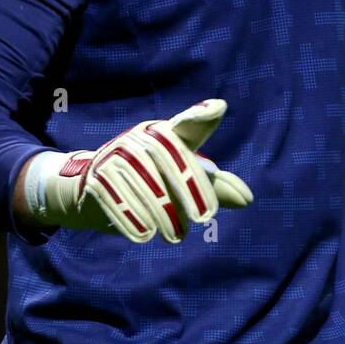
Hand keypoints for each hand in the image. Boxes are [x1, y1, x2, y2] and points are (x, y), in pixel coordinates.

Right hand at [22, 98, 251, 242]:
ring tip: (174, 234)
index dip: (201, 116)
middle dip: (188, 190)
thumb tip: (248, 199)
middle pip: (169, 160)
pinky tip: (145, 235)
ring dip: (161, 213)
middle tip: (204, 218)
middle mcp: (140, 139)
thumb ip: (214, 187)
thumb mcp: (183, 181)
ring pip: (145, 183)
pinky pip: (117, 198)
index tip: (219, 108)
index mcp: (165, 134)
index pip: (187, 125)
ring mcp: (116, 155)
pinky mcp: (98, 177)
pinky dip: (132, 219)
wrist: (96, 191)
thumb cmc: (152, 182)